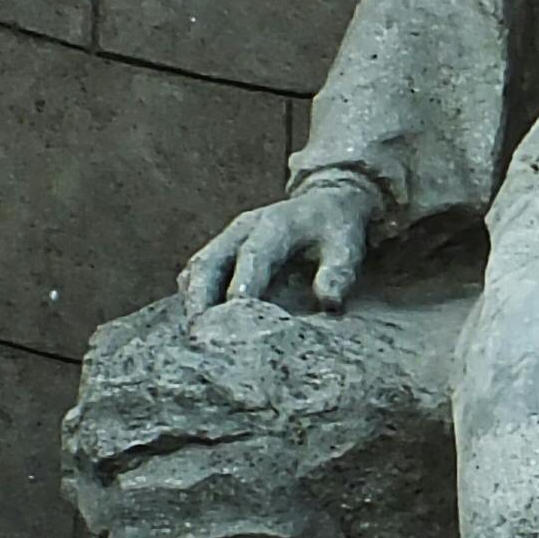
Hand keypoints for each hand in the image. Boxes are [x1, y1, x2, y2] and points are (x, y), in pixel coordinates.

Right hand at [178, 172, 378, 320]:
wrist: (325, 201)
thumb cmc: (335, 229)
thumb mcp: (346, 246)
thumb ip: (338, 273)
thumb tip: (329, 304)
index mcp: (276, 225)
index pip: (254, 256)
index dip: (243, 284)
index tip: (235, 316)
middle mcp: (244, 228)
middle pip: (210, 262)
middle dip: (200, 299)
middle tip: (198, 335)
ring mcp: (229, 237)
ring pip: (199, 267)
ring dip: (192, 300)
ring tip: (192, 336)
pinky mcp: (223, 248)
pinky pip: (199, 271)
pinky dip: (193, 296)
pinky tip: (195, 323)